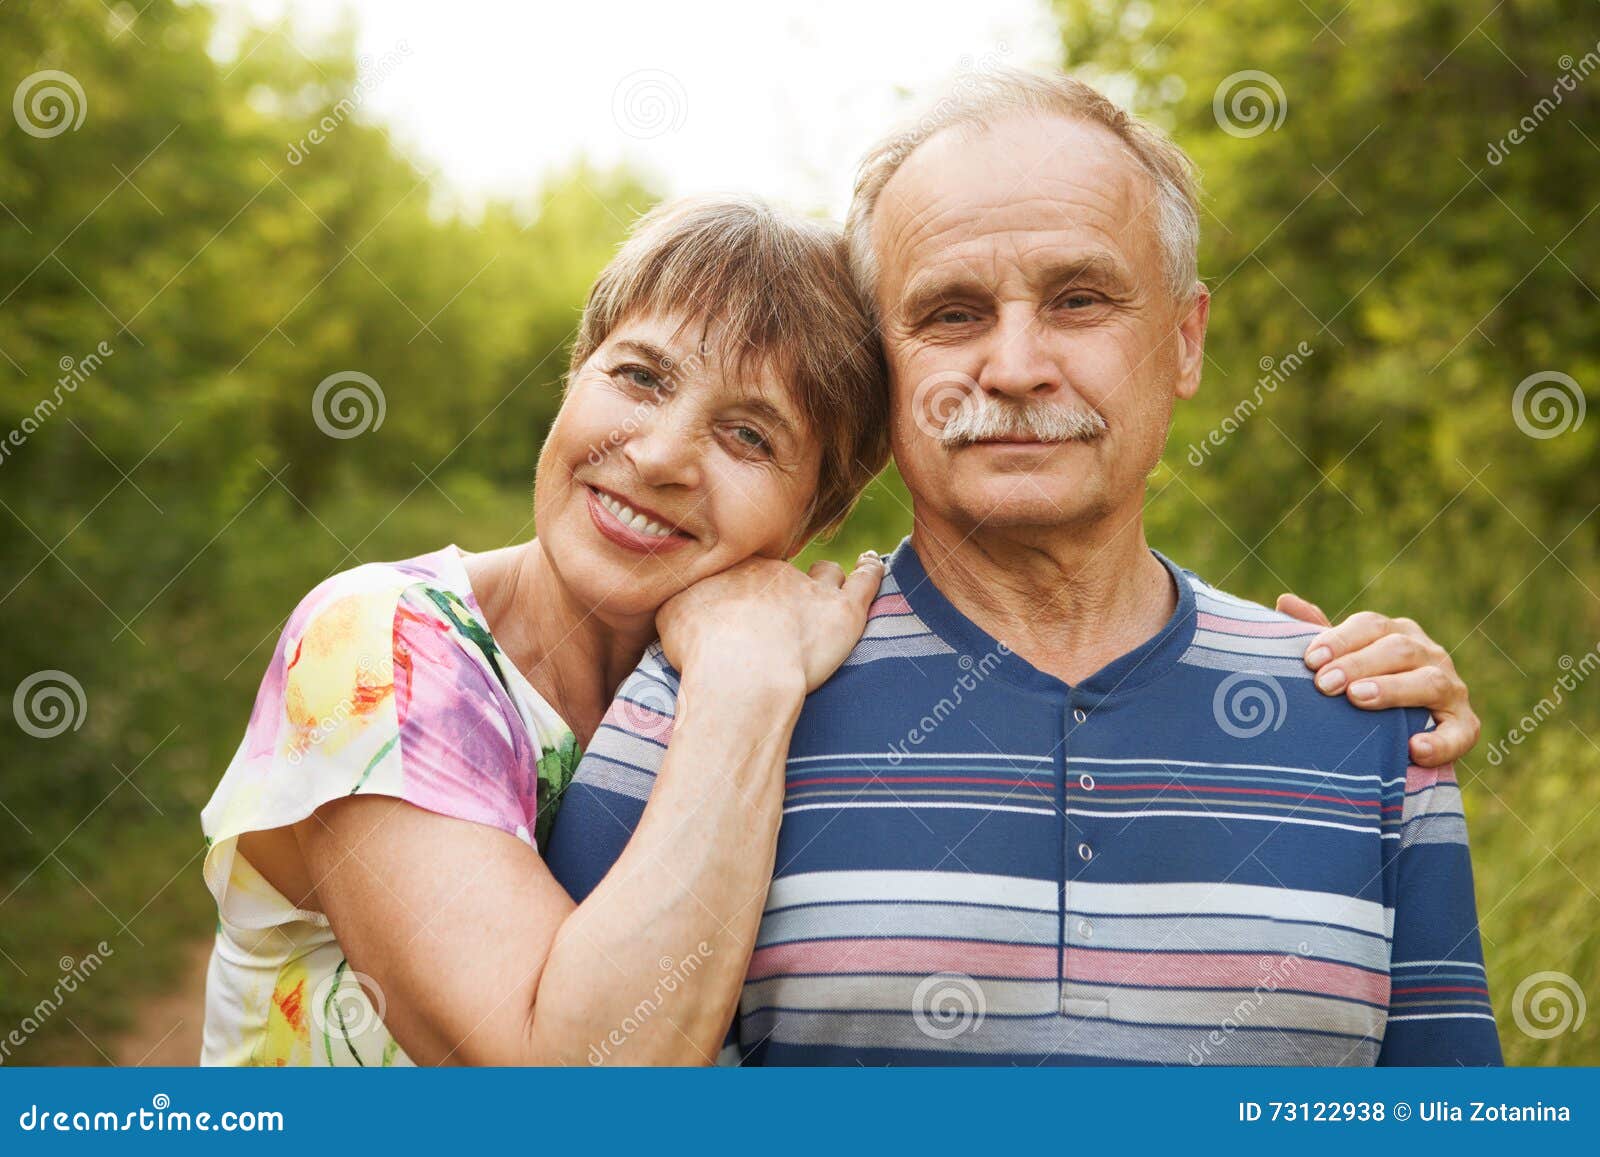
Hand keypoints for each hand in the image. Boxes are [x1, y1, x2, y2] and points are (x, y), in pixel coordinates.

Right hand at [658, 551, 884, 693]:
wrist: (739, 672)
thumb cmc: (700, 651)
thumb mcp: (669, 617)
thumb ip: (679, 601)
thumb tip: (680, 600)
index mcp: (736, 571)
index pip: (746, 572)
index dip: (745, 590)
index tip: (741, 609)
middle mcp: (775, 572)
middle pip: (783, 573)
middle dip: (780, 590)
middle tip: (774, 618)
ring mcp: (812, 590)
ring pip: (825, 572)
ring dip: (826, 580)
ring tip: (829, 587)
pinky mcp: (843, 613)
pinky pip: (866, 580)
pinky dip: (872, 570)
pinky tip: (873, 562)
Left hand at [1276, 594, 1478, 767]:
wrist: (1400, 741)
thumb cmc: (1362, 691)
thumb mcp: (1341, 664)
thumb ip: (1319, 635)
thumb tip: (1285, 601)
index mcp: (1398, 634)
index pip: (1371, 626)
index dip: (1340, 639)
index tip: (1310, 660)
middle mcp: (1429, 654)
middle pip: (1398, 649)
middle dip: (1358, 664)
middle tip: (1325, 684)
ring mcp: (1452, 688)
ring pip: (1429, 682)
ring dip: (1393, 689)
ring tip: (1358, 699)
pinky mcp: (1466, 725)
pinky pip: (1460, 733)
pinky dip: (1441, 741)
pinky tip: (1414, 748)